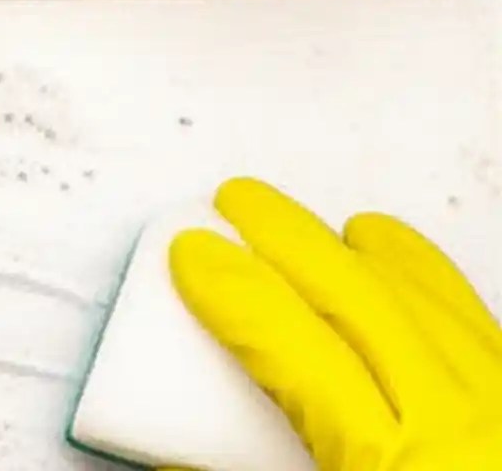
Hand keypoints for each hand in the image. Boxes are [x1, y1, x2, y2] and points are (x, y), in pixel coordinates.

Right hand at [169, 178, 501, 469]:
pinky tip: (401, 266)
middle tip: (236, 204)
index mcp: (392, 462)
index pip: (297, 350)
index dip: (237, 294)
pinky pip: (475, 316)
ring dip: (357, 250)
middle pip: (359, 297)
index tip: (194, 256)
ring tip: (308, 226)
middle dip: (288, 238)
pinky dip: (426, 278)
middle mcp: (459, 425)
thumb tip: (178, 449)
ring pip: (425, 295)